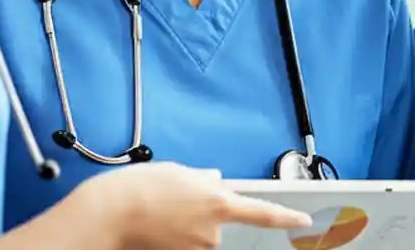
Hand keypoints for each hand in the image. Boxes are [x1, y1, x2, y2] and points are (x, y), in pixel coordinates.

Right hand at [74, 162, 310, 249]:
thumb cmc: (141, 188)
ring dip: (186, 225)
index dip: (285, 217)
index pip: (262, 212)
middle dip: (203, 212)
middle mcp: (212, 230)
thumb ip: (203, 180)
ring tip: (160, 212)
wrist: (111, 213)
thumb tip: (216, 181)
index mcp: (218, 202)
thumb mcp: (178, 172)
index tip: (303, 219)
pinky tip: (157, 226)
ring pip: (200, 235)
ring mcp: (197, 248)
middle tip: (175, 201)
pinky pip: (186, 245)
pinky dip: (175, 237)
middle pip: (219, 220)